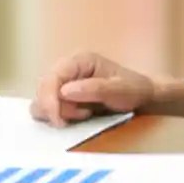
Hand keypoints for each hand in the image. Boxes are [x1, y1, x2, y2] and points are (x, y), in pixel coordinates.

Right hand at [30, 52, 153, 126]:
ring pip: (41, 100)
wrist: (142, 96)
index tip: (59, 121)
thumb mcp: (121, 90)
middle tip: (83, 115)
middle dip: (57, 108)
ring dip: (58, 112)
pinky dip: (57, 116)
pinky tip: (77, 116)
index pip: (52, 78)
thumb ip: (95, 89)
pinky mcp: (62, 96)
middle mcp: (67, 69)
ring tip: (83, 114)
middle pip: (42, 89)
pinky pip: (47, 108)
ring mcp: (63, 82)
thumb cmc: (134, 89)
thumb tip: (64, 91)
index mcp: (79, 60)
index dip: (49, 100)